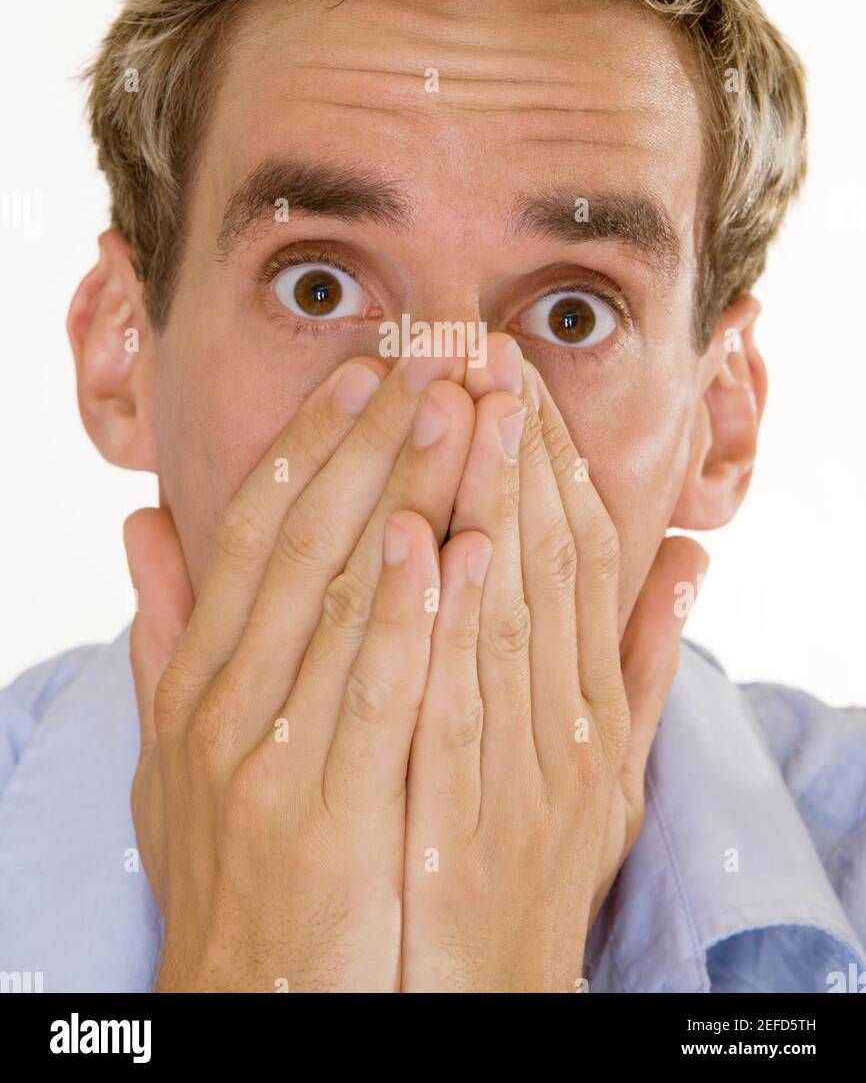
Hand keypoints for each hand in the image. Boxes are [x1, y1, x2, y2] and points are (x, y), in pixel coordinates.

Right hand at [125, 350, 474, 991]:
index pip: (259, 530)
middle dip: (372, 441)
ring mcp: (271, 754)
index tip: (365, 372)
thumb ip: (166, 634)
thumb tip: (142, 526)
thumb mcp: (174, 748)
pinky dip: (405, 612)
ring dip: (403, 494)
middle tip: (431, 359)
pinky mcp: (326, 811)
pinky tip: (440, 541)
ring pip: (343, 595)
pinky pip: (372, 694)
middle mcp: (228, 700)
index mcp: (205, 676)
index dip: (311, 443)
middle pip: (307, 541)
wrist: (250, 999)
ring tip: (458, 412)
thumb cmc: (228, 865)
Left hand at [400, 337, 707, 991]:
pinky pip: (460, 706)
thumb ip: (643, 660)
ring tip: (464, 408)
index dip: (554, 461)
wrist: (492, 989)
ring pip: (510, 613)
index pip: (584, 555)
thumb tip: (689, 560)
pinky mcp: (468, 816)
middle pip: (549, 564)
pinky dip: (449, 624)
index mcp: (593, 696)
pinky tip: (430, 545)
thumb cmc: (538, 861)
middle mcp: (571, 718)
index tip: (516, 378)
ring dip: (488, 505)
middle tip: (484, 351)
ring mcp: (526, 767)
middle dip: (517, 451)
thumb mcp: (612, 762)